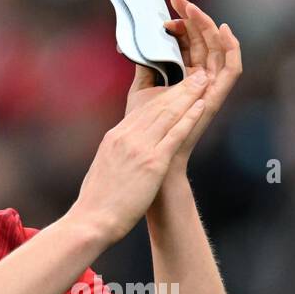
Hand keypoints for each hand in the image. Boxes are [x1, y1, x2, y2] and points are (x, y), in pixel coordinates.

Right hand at [72, 70, 209, 244]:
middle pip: (157, 106)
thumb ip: (115, 155)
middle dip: (179, 88)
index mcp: (114, 137)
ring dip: (188, 95)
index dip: (162, 95)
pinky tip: (201, 106)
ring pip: (168, 114)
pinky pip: (174, 134)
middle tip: (195, 73)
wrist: (92, 220)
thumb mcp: (103, 169)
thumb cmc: (96, 202)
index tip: (175, 85)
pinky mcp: (152, 163)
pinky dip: (189, 117)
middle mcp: (126, 137)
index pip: (142, 110)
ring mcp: (140, 148)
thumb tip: (121, 154)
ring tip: (202, 81)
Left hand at [124, 0, 242, 168]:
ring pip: (217, 48)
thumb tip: (135, 43)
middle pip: (203, 40)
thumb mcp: (143, 88)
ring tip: (194, 8)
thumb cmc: (147, 127)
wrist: (154, 155)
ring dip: (209, 25)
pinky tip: (224, 28)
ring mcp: (210, 87)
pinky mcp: (218, 96)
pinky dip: (233, 47)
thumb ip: (145, 65)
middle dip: (192, 17)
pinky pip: (233, 68)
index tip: (164, 13)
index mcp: (184, 75)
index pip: (187, 41)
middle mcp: (200, 79)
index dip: (179, 24)